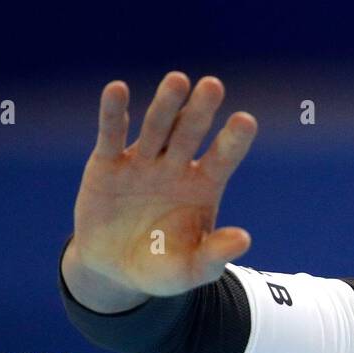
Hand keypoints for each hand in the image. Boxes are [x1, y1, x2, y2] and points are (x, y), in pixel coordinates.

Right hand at [67, 71, 258, 298]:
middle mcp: (175, 167)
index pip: (223, 158)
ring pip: (156, 128)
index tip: (246, 121)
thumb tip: (244, 239)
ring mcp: (142, 161)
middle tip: (213, 86)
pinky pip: (111, 134)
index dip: (234, 140)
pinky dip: (113, 113)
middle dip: (200, 111)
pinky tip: (117, 90)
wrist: (115, 272)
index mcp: (203, 187)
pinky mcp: (107, 163)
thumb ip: (214, 255)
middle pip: (190, 133)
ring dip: (166, 104)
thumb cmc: (161, 270)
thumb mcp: (189, 270)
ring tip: (178, 81)